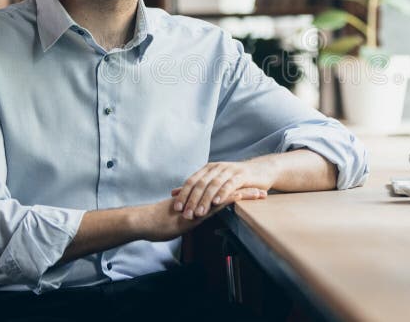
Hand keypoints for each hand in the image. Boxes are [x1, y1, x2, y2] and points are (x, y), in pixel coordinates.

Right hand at [143, 189, 263, 241]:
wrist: (145, 222)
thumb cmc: (158, 222)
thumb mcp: (179, 218)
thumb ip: (189, 214)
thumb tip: (196, 216)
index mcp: (199, 197)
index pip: (221, 189)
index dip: (236, 188)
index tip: (251, 187)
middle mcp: (201, 196)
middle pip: (228, 188)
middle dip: (246, 188)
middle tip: (263, 187)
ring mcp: (201, 202)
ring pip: (227, 193)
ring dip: (246, 193)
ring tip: (263, 194)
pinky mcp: (199, 210)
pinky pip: (219, 203)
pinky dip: (233, 200)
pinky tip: (245, 199)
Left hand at [171, 161, 274, 219]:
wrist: (260, 171)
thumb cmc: (235, 179)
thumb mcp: (213, 181)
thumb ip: (195, 187)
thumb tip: (173, 193)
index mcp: (208, 168)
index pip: (192, 181)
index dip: (183, 194)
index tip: (176, 208)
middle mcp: (217, 167)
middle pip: (201, 184)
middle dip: (192, 200)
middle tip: (186, 214)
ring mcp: (229, 170)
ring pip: (213, 185)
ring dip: (205, 200)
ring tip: (199, 213)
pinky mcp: (241, 175)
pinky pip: (229, 184)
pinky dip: (222, 194)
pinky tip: (217, 203)